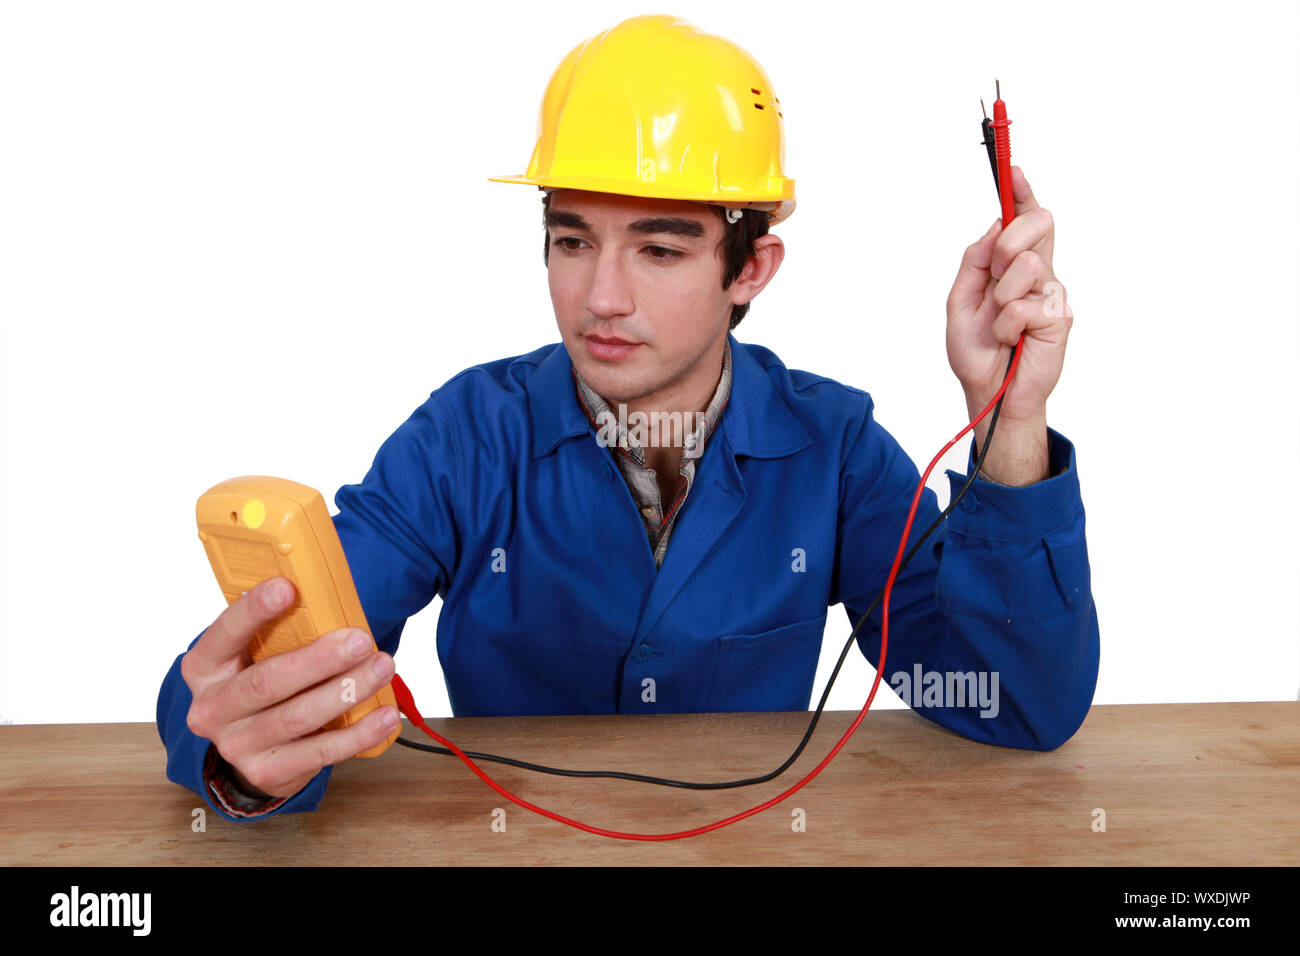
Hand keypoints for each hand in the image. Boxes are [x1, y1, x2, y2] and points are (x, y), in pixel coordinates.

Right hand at [181, 577, 400, 798]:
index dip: (253, 610)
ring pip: (298, 717)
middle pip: (267, 682)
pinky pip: (321, 751)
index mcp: (205, 667)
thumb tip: (330, 599)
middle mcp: (213, 708)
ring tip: (382, 668)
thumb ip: (279, 631)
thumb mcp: (255, 655)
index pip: (225, 633)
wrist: (249, 749)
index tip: (287, 587)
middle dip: (318, 659)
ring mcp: (238, 744)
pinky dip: (360, 733)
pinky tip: (386, 715)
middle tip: (359, 640)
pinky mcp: (269, 771)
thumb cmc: (262, 683)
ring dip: (347, 691)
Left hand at [945, 166, 1071, 428]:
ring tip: (999, 323)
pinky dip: (1006, 326)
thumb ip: (975, 262)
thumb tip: (994, 228)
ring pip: (1026, 264)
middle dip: (1007, 241)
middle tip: (993, 275)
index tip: (1015, 169)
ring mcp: (1051, 292)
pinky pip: (1024, 305)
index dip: (1022, 192)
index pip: (1024, 219)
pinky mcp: (1059, 317)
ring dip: (1000, 297)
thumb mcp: (960, 300)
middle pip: (1038, 223)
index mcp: (1012, 264)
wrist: (987, 390)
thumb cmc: (976, 350)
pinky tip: (1010, 340)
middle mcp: (1038, 271)